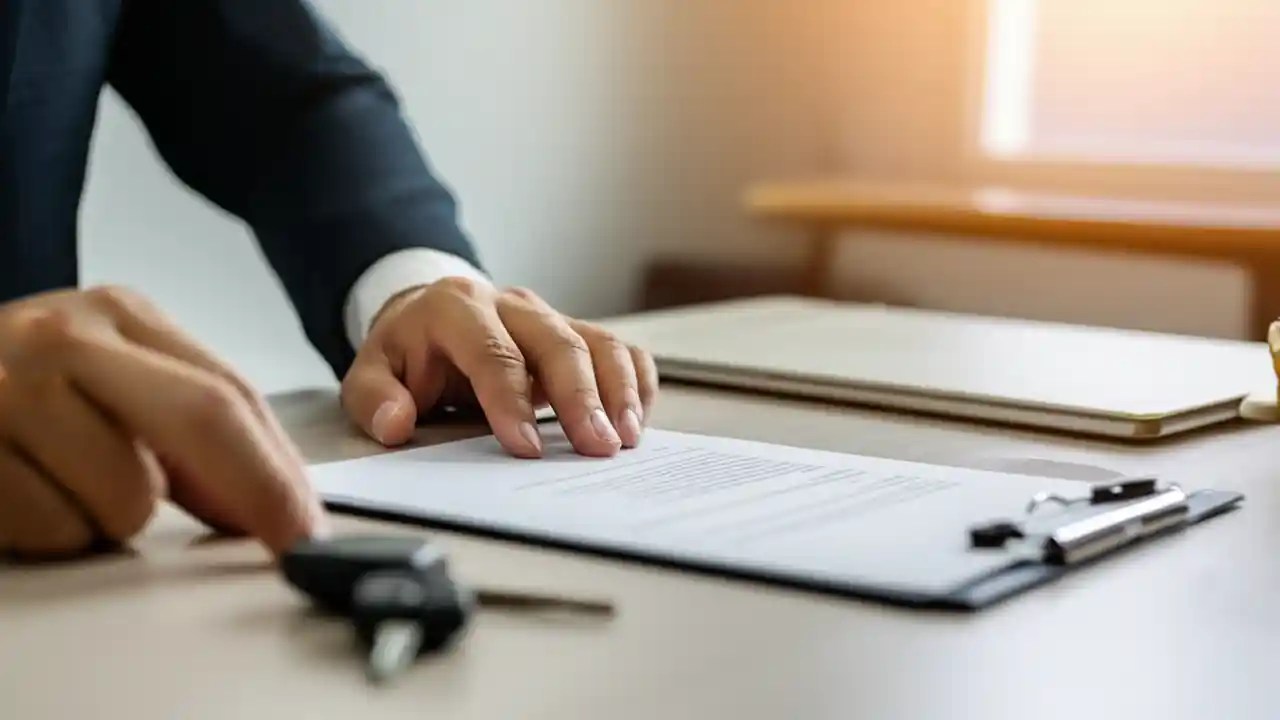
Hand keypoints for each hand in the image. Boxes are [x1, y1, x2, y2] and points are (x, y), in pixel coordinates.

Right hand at [0, 287, 325, 559]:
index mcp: (116, 315)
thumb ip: (186, 436)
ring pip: (126, 498)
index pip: (229, 394)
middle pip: (201, 419)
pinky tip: (18, 494)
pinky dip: (51, 534)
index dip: (280, 468)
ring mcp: (5, 388)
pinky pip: (52, 530)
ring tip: (63, 485)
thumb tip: (271, 503)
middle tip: (288, 544)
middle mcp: (63, 335)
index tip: (310, 524)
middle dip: (258, 494)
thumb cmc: (13, 398)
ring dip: (112, 519)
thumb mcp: (106, 388)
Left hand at [341, 278, 658, 457]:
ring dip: (617, 391)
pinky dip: (635, 382)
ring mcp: (549, 317)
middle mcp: (510, 305)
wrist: (432, 320)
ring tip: (627, 439)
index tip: (526, 449)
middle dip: (581, 398)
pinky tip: (636, 421)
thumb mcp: (371, 375)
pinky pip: (619, 350)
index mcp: (456, 308)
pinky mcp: (576, 332)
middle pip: (557, 344)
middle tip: (598, 447)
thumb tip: (396, 423)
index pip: (492, 352)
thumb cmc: (408, 356)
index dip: (511, 401)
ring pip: (598, 342)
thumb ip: (375, 399)